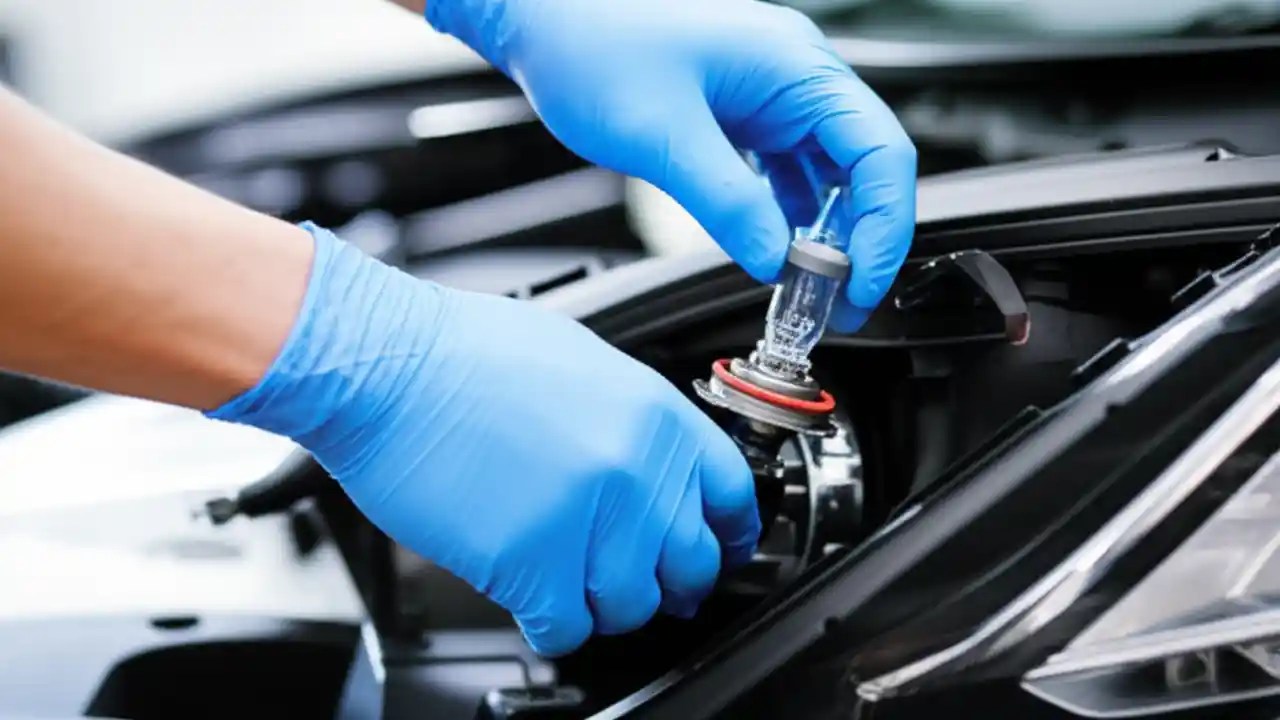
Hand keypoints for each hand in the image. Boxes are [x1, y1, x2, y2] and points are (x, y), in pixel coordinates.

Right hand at [208, 224, 759, 655]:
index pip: (731, 495)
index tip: (718, 550)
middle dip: (665, 581)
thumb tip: (655, 464)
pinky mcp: (532, 562)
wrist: (384, 364)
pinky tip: (531, 599)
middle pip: (689, 563)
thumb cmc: (463, 353)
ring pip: (630, 605)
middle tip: (637, 581)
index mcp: (654, 414)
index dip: (727, 533)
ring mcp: (588, 518)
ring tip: (568, 582)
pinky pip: (566, 628)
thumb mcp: (582, 359)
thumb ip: (632, 420)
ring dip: (601, 605)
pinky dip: (551, 625)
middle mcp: (635, 467)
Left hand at [426, 0, 915, 330]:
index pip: (879, 151)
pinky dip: (786, 217)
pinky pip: (784, 174)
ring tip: (805, 289)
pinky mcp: (741, 116)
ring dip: (821, 234)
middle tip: (838, 303)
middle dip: (858, 239)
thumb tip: (775, 262)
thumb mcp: (663, 137)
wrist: (540, 19)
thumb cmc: (592, 45)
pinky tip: (774, 251)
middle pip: (862, 167)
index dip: (885, 226)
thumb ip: (728, 203)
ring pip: (826, 175)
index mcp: (795, 66)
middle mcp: (794, 77)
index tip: (863, 283)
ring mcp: (770, 96)